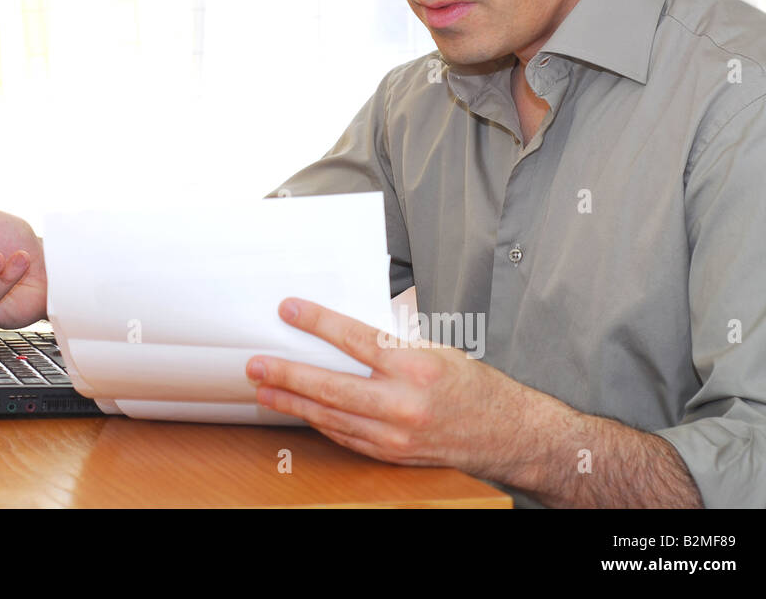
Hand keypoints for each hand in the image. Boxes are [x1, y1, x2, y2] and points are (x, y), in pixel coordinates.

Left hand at [245, 298, 532, 481]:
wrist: (509, 434)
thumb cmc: (474, 386)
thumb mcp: (438, 349)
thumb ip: (392, 341)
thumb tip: (347, 326)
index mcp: (417, 366)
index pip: (356, 339)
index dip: (318, 323)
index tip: (289, 310)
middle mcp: (404, 404)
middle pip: (332, 386)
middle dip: (287, 374)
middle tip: (256, 364)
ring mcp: (396, 435)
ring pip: (331, 417)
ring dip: (292, 403)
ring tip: (264, 389)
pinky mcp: (392, 455)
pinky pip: (346, 437)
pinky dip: (319, 423)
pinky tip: (299, 411)